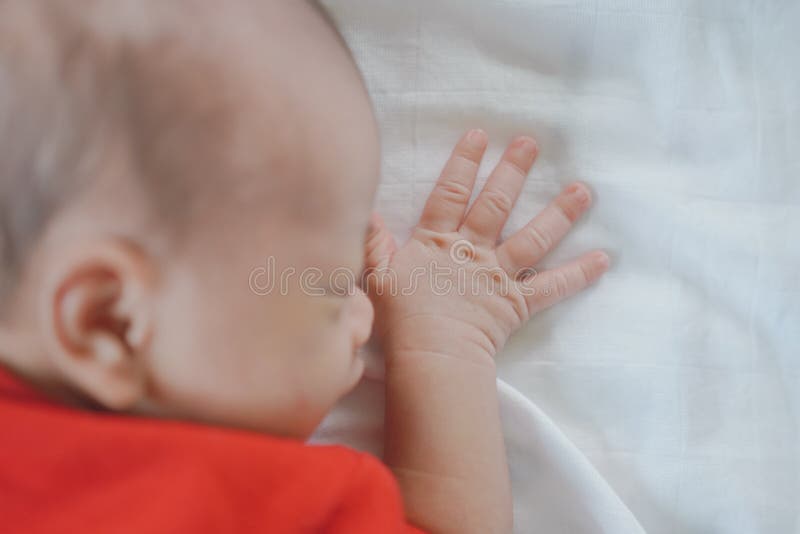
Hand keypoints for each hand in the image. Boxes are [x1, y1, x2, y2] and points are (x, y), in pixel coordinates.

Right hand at [365, 130, 608, 365]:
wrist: (431, 353)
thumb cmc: (401, 317)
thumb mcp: (376, 274)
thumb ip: (374, 241)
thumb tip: (365, 208)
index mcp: (437, 241)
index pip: (451, 193)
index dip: (464, 163)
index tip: (480, 136)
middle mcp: (473, 250)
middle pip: (496, 204)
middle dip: (513, 171)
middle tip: (532, 143)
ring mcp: (499, 274)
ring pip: (532, 237)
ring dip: (559, 213)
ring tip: (583, 190)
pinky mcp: (518, 302)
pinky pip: (551, 287)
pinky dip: (578, 274)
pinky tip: (602, 260)